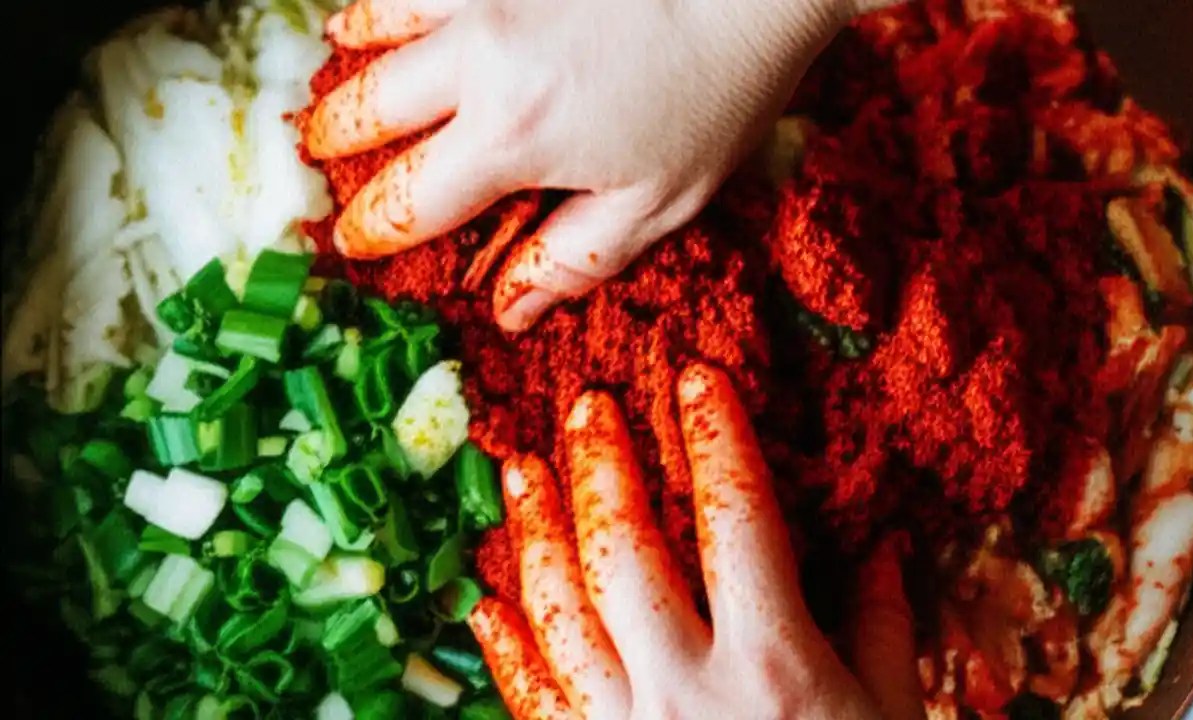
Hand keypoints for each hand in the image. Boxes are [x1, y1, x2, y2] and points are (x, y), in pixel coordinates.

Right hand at [306, 0, 897, 331]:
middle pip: (368, 110)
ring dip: (349, 66)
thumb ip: (571, 259)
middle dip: (334, 144)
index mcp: (512, 138)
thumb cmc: (718, 95)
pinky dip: (382, 6)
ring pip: (373, 29)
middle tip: (321, 157)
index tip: (353, 244)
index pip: (408, 200)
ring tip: (338, 77)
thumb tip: (507, 311)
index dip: (373, 231)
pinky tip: (378, 16)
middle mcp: (477, 61)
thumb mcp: (659, 203)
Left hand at [465, 362, 921, 718]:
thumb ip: (884, 629)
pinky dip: (505, 648)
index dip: (714, 438)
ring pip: (557, 612)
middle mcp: (685, 689)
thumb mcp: (893, 718)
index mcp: (774, 665)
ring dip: (533, 534)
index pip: (737, 518)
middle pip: (625, 549)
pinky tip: (485, 603)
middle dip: (602, 465)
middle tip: (588, 404)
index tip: (697, 379)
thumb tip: (885, 545)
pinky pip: (530, 701)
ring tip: (519, 471)